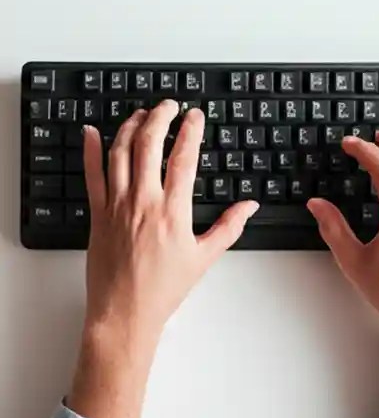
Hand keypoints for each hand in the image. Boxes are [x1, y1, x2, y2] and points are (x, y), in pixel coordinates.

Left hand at [72, 100, 257, 417]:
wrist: (124, 311)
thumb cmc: (163, 289)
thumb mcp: (205, 257)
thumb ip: (229, 227)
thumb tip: (249, 205)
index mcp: (172, 211)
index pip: (182, 159)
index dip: (190, 132)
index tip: (194, 116)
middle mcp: (142, 202)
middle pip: (148, 145)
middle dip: (159, 118)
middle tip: (169, 106)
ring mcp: (116, 206)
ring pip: (119, 153)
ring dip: (130, 127)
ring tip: (141, 114)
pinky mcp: (97, 214)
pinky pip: (92, 174)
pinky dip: (90, 150)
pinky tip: (92, 133)